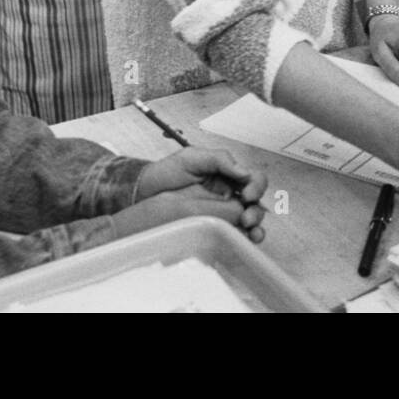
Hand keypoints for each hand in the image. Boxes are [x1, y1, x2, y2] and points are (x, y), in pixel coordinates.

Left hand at [118, 148, 268, 240]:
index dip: (256, 186)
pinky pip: (232, 234)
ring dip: (255, 227)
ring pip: (249, 221)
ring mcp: (221, 213)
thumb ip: (220, 159)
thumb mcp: (192, 157)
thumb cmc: (166, 173)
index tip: (247, 194)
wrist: (142, 192)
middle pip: (256, 203)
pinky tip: (244, 240)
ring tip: (249, 232)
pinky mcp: (212, 228)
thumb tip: (244, 172)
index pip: (254, 179)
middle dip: (256, 211)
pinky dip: (243, 238)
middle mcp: (229, 194)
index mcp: (228, 175)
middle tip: (246, 218)